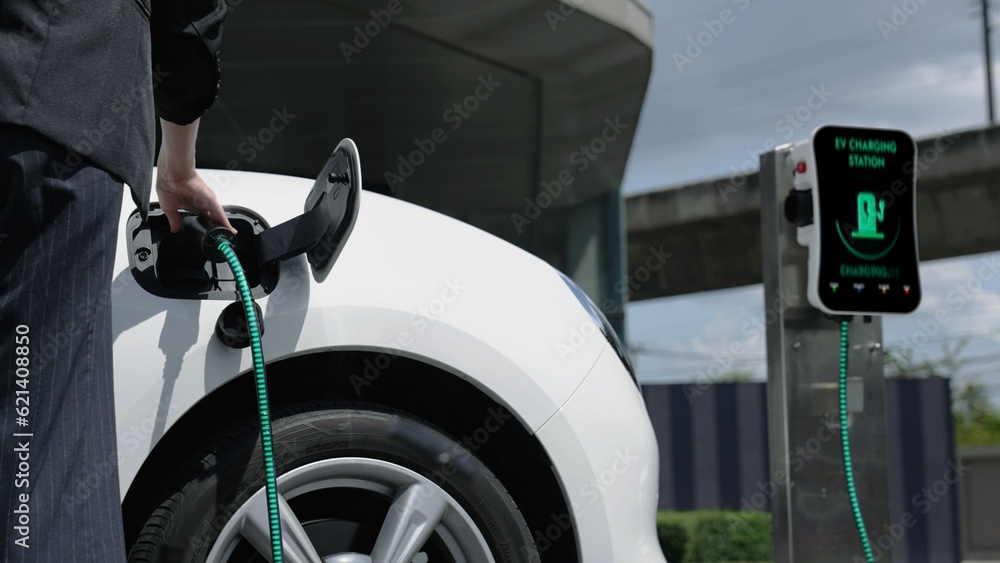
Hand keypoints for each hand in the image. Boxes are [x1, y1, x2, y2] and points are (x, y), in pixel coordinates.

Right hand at [155, 117, 235, 233]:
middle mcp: (201, 204)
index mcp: (191, 205)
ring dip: (223, 228)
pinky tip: (229, 232)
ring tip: (226, 239)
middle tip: (220, 240)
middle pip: (212, 220)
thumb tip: (174, 229)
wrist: (171, 173)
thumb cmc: (168, 184)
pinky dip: (225, 224)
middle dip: (216, 229)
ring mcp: (207, 202)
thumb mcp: (169, 208)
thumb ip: (174, 220)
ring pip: (218, 219)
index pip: (201, 219)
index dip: (205, 228)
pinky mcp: (211, 201)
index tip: (208, 237)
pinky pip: (220, 214)